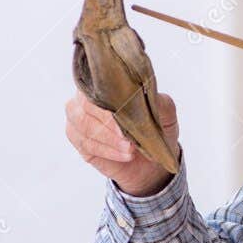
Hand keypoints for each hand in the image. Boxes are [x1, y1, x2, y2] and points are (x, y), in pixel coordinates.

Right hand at [64, 91, 179, 197]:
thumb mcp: (165, 113)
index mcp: (104, 83)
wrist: (149, 158)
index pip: (97, 85)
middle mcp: (84, 98)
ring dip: (109, 140)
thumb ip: (159, 101)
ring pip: (85, 127)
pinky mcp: (78, 140)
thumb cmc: (153, 128)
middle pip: (86, 107)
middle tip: (129, 138)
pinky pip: (87, 144)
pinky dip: (108, 151)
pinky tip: (124, 155)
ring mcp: (77, 119)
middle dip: (109, 124)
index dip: (109, 101)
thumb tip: (153, 95)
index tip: (125, 117)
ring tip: (131, 149)